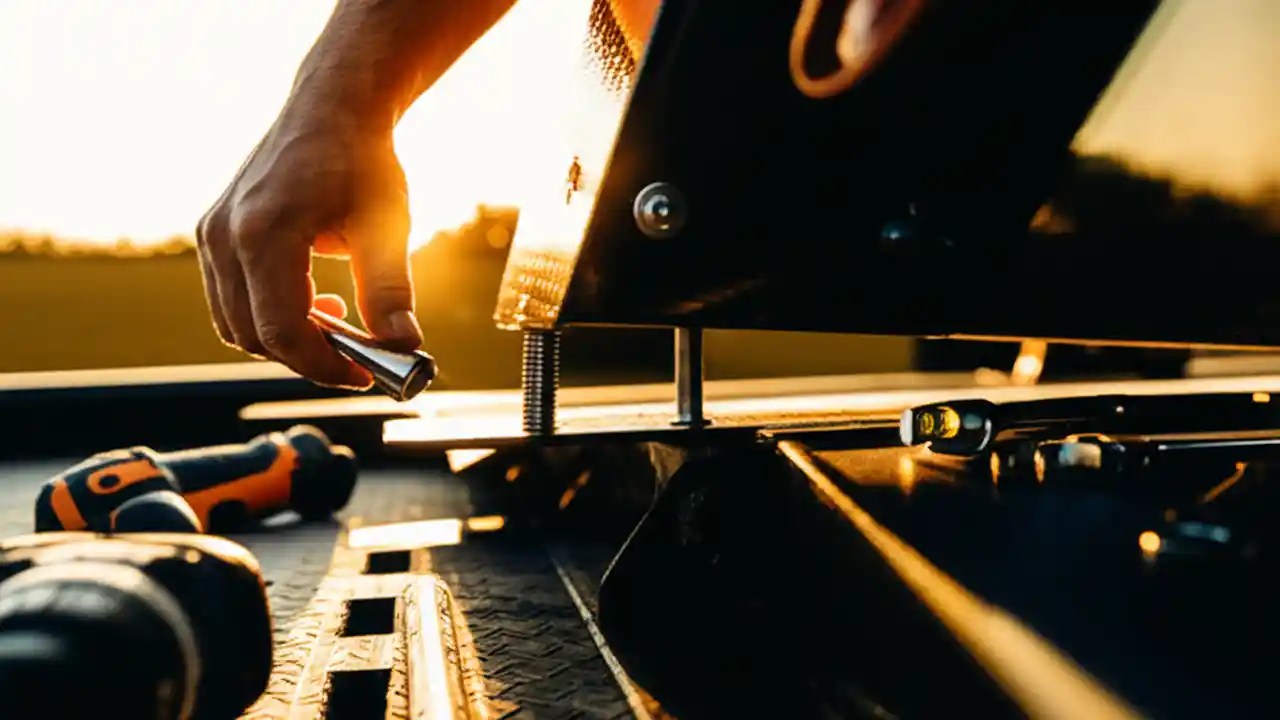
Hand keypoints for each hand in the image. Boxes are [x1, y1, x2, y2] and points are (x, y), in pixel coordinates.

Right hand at [196, 107, 422, 387]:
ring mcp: (211, 233)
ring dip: (287, 338)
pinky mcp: (212, 232)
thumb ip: (390, 292)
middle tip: (359, 355)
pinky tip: (313, 300)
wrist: (332, 108)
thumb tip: (404, 347)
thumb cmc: (362, 161)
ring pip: (236, 324)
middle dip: (308, 356)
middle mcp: (225, 235)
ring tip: (339, 320)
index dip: (324, 365)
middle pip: (254, 335)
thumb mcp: (385, 227)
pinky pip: (230, 300)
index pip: (282, 331)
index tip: (364, 375)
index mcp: (264, 233)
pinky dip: (268, 315)